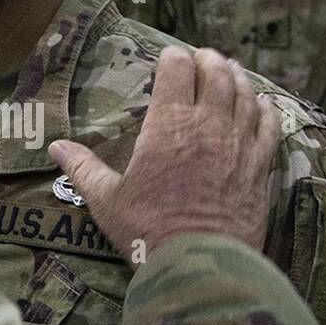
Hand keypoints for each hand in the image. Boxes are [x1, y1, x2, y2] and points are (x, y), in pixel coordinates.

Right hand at [49, 47, 279, 260]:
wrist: (199, 266)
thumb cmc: (147, 232)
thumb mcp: (106, 200)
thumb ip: (82, 168)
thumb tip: (56, 147)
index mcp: (168, 125)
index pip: (176, 69)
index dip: (171, 58)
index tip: (166, 59)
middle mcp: (208, 124)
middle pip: (215, 72)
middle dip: (206, 60)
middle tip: (200, 59)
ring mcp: (240, 143)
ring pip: (245, 93)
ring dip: (236, 77)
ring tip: (229, 71)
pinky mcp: (261, 166)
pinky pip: (270, 125)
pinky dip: (266, 109)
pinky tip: (263, 105)